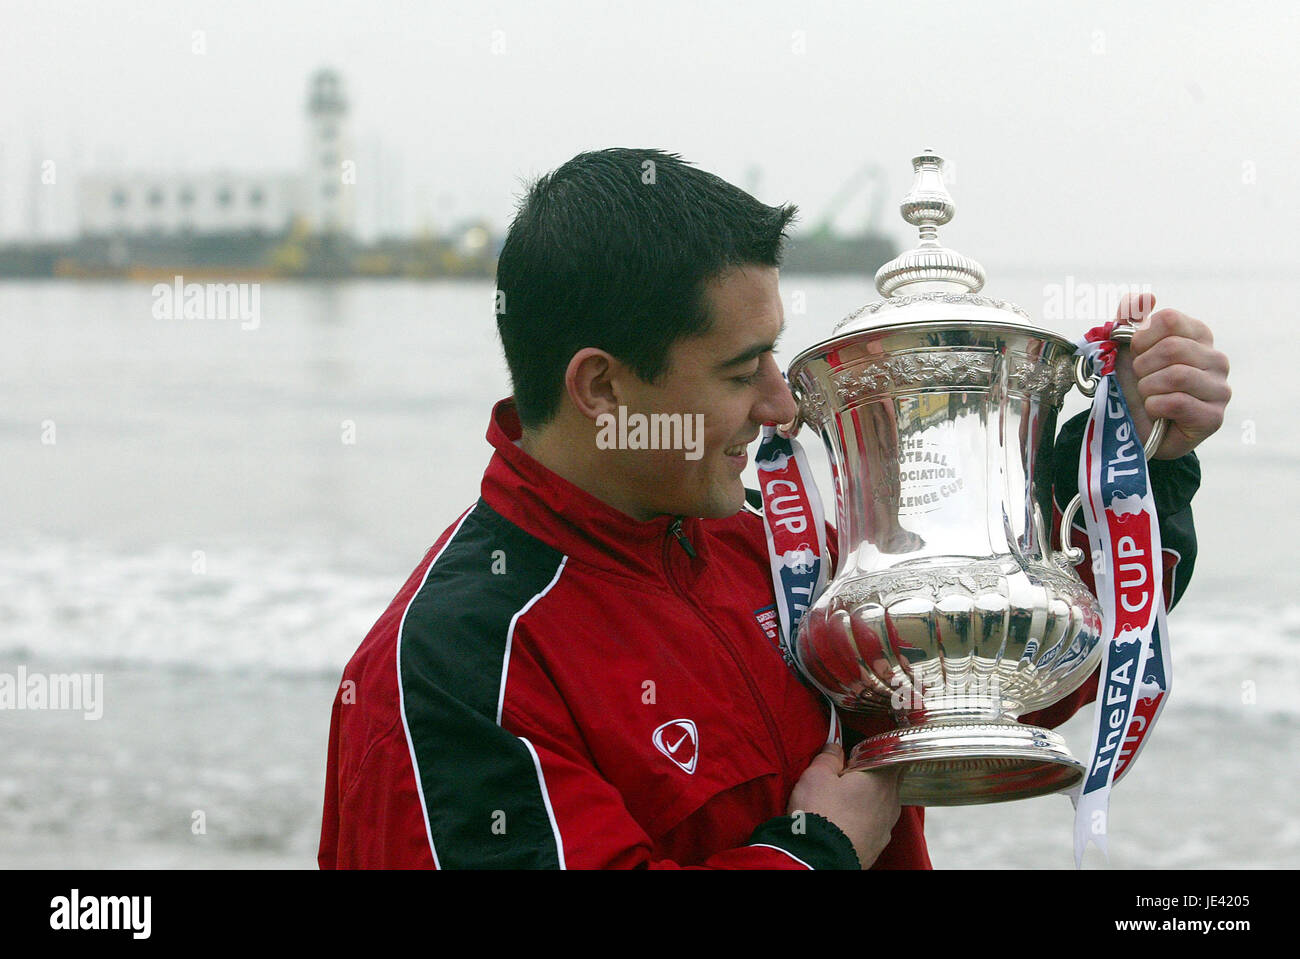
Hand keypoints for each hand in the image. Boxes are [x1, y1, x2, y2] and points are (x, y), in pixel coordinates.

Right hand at [788, 743, 901, 867]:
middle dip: (868, 777)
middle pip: (886, 780)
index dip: (871, 752)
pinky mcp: (878, 846)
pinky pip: (873, 825)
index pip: (890, 755)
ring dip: (865, 800)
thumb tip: (834, 749)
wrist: (818, 858)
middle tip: (843, 777)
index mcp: (881, 778)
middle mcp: (891, 802)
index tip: (854, 754)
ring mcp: (886, 826)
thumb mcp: (816, 775)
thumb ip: (829, 757)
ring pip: (880, 804)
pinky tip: (842, 822)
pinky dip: (862, 821)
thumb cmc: (819, 813)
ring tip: (839, 803)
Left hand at [1112, 292, 1230, 459]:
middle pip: (1171, 348)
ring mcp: (1220, 389)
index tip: (1137, 354)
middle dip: (1143, 366)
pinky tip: (1156, 412)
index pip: (1168, 319)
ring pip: (1176, 375)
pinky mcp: (1213, 417)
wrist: (1137, 428)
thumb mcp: (1126, 349)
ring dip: (1148, 388)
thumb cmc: (1136, 385)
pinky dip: (1155, 407)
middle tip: (1141, 380)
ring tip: (1148, 396)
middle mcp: (1217, 359)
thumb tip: (1146, 297)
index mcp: (1199, 336)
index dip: (1141, 338)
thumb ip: (1130, 319)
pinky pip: (1177, 403)